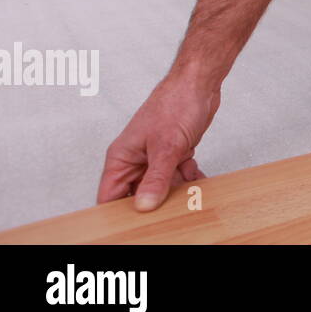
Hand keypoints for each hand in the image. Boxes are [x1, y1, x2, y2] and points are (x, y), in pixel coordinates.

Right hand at [97, 72, 218, 211]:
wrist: (200, 83)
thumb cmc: (176, 103)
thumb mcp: (167, 147)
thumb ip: (156, 179)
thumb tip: (144, 206)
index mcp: (122, 157)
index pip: (110, 196)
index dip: (119, 214)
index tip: (133, 228)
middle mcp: (136, 159)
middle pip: (137, 195)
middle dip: (153, 204)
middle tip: (168, 212)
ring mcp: (155, 157)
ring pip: (160, 187)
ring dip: (175, 192)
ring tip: (189, 196)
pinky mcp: (174, 153)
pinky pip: (177, 176)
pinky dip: (188, 180)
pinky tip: (198, 180)